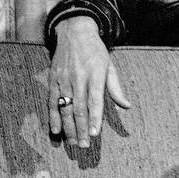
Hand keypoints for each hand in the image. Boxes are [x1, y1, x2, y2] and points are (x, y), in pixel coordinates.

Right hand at [48, 17, 132, 146]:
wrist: (74, 31)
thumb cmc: (95, 51)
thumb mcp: (110, 66)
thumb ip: (116, 88)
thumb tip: (126, 106)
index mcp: (95, 75)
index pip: (95, 101)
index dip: (95, 118)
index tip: (94, 134)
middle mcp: (78, 78)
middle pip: (79, 108)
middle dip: (81, 128)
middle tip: (84, 145)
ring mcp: (64, 79)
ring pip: (65, 108)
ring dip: (68, 127)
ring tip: (73, 142)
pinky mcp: (53, 80)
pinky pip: (52, 102)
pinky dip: (53, 117)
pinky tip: (56, 130)